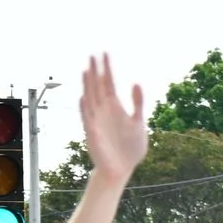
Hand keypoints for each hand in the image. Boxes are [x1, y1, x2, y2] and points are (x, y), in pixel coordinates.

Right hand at [79, 55, 149, 183]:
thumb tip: (136, 83)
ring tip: (87, 70)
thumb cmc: (130, 148)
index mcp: (115, 107)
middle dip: (96, 71)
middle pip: (98, 87)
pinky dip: (85, 109)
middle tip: (93, 55)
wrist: (122, 169)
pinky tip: (84, 98)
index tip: (105, 53)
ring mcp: (97, 120)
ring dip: (88, 85)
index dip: (108, 68)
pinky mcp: (93, 133)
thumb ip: (137, 104)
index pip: (109, 83)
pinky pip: (88, 119)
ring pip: (91, 98)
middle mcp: (104, 110)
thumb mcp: (138, 123)